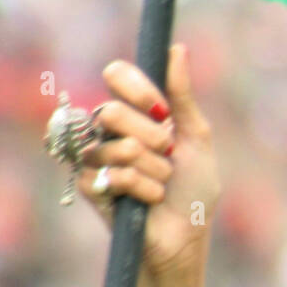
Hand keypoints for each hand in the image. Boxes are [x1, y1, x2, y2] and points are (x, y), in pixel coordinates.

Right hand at [75, 43, 220, 283]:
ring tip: (161, 183)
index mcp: (139, 112)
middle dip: (152, 137)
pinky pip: (114, 176)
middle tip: (168, 154)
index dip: (135, 86)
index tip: (160, 108)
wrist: (186, 238)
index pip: (117, 75)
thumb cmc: (195, 190)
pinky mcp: (89, 187)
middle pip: (112, 111)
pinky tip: (148, 201)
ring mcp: (97, 158)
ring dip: (153, 168)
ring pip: (116, 146)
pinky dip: (143, 189)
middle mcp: (112, 130)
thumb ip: (183, 95)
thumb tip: (177, 49)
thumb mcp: (197, 137)